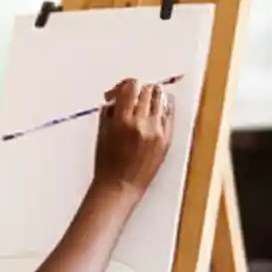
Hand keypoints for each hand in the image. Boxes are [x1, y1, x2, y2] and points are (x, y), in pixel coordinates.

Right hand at [93, 79, 174, 194]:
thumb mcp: (102, 133)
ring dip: (152, 98)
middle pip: (148, 90)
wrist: (121, 186)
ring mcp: (158, 131)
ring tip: (145, 105)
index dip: (124, 86)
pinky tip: (157, 111)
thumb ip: (110, 111)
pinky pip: (170, 114)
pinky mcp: (168, 139)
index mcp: (123, 120)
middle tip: (132, 99)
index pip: (130, 87)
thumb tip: (117, 97)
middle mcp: (143, 123)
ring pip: (161, 99)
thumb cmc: (107, 163)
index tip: (120, 92)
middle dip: (138, 92)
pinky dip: (163, 109)